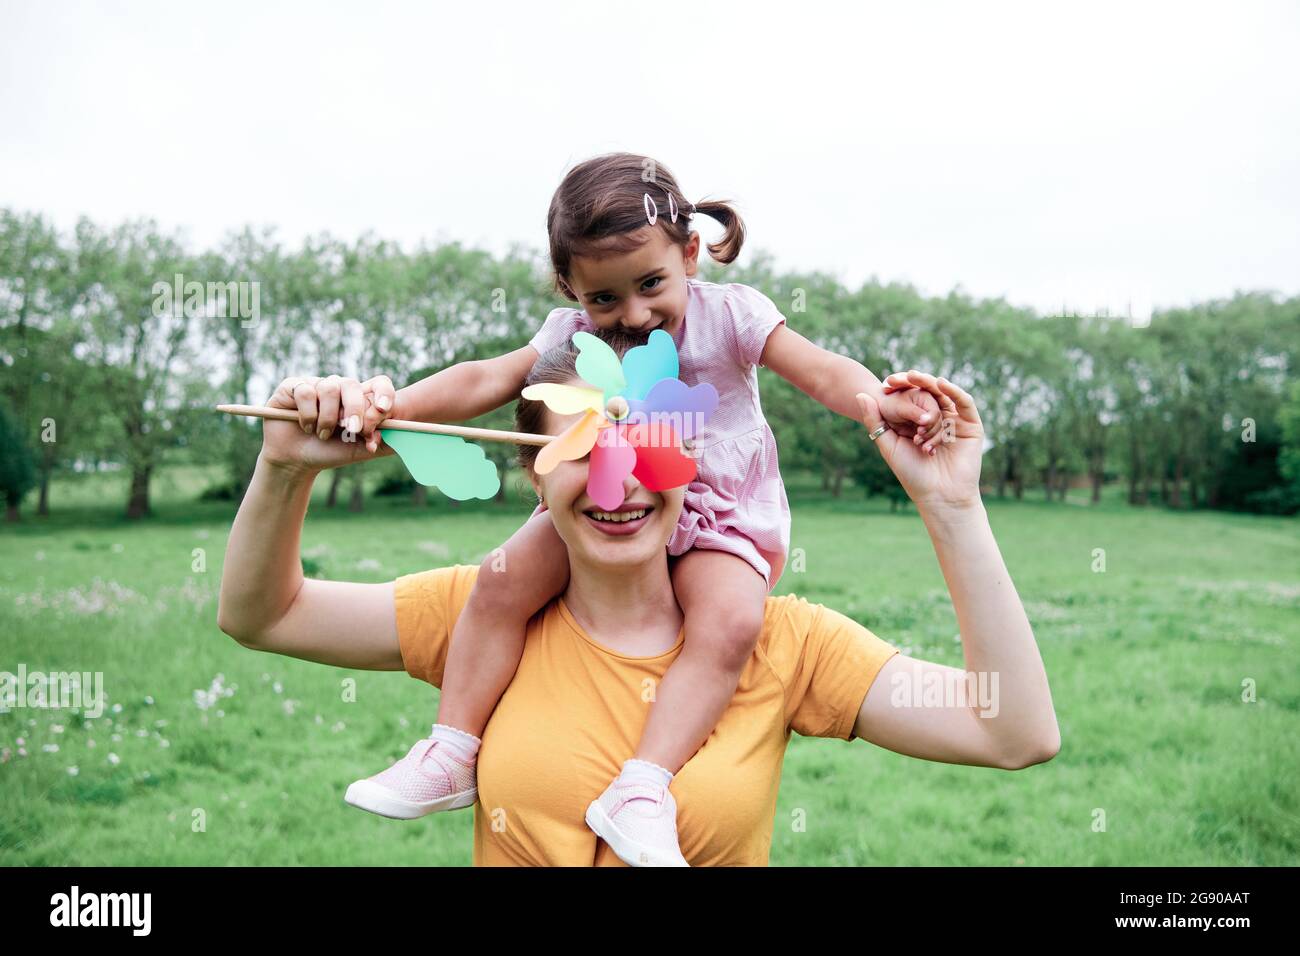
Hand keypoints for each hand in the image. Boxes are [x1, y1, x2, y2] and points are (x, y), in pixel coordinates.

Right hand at [260, 374, 396, 474]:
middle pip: (353, 385)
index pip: (378, 384)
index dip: (383, 393)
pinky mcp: (293, 387)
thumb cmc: (329, 453)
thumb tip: (408, 435)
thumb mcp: (359, 450)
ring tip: (321, 434)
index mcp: (358, 398)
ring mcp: (315, 384)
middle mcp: (339, 387)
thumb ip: (383, 442)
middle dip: (355, 409)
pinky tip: (305, 426)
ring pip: (329, 388)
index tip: (383, 410)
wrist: (296, 462)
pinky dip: (308, 414)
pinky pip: (305, 391)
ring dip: (327, 418)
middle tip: (352, 429)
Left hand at [857, 370, 983, 511]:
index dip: (899, 389)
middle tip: (899, 377)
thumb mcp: (888, 444)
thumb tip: (860, 395)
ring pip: (944, 395)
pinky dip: (954, 391)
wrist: (938, 496)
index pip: (910, 399)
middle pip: (928, 394)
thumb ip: (875, 421)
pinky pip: (964, 403)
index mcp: (918, 423)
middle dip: (913, 383)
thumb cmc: (912, 474)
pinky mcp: (972, 426)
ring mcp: (954, 422)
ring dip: (929, 385)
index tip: (885, 383)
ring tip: (915, 378)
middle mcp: (937, 420)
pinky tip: (941, 384)